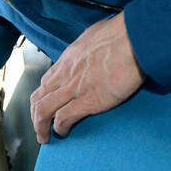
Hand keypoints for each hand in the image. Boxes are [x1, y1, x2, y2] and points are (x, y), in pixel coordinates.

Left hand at [29, 12, 144, 143]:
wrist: (135, 39)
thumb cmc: (122, 33)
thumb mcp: (96, 34)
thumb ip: (89, 46)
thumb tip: (92, 48)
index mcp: (68, 59)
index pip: (46, 81)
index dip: (42, 96)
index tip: (44, 104)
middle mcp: (65, 74)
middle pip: (39, 98)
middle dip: (35, 114)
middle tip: (39, 125)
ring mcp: (74, 88)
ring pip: (44, 110)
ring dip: (40, 126)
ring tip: (44, 137)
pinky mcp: (88, 100)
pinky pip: (64, 117)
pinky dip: (60, 127)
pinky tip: (62, 133)